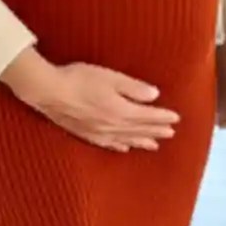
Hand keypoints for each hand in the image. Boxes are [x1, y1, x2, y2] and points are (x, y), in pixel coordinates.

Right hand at [0, 49, 179, 152]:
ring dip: (142, 141)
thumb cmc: (79, 79)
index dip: (163, 117)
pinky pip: (108, 144)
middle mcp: (113, 126)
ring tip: (154, 144)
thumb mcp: (111, 77)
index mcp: (121, 111)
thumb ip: (134, 88)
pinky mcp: (86, 134)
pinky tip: (124, 147)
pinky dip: (120, 146)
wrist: (48, 91)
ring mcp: (99, 133)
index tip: (176, 118)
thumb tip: (154, 95)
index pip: (148, 116)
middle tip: (171, 133)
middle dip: (156, 130)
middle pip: (140, 130)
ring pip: (126, 139)